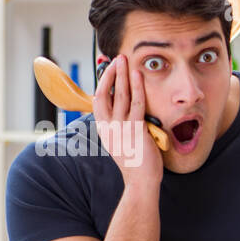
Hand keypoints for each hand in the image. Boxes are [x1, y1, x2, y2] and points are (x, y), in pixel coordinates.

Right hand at [93, 55, 161, 189]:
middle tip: (115, 58)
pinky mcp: (135, 130)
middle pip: (105, 93)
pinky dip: (138, 88)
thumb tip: (125, 114)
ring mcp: (121, 128)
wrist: (140, 182)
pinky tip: (138, 75)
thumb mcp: (122, 143)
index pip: (99, 100)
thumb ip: (120, 127)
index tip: (107, 69)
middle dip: (110, 74)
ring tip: (124, 59)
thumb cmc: (135, 164)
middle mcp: (109, 126)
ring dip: (122, 75)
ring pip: (120, 95)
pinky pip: (136, 104)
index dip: (103, 84)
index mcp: (104, 129)